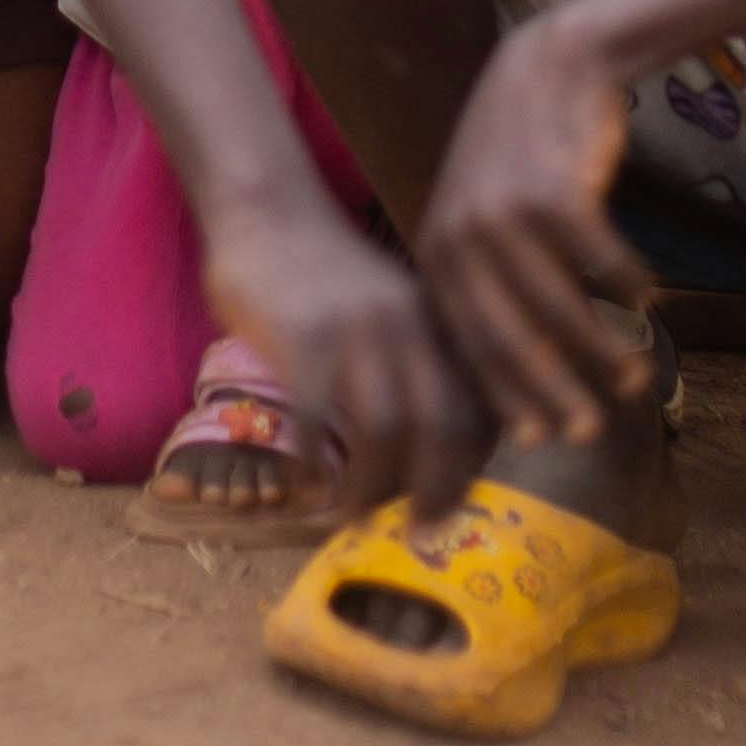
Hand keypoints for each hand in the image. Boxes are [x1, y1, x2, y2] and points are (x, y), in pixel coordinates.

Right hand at [204, 192, 493, 522]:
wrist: (267, 210)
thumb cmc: (328, 271)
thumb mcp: (392, 308)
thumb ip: (417, 360)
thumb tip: (434, 442)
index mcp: (438, 321)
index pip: (478, 404)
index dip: (474, 465)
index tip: (456, 507)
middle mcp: (409, 326)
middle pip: (444, 422)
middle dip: (439, 489)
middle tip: (421, 534)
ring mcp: (356, 332)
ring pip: (387, 428)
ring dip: (375, 487)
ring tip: (358, 518)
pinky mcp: (303, 340)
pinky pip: (316, 420)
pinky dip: (313, 465)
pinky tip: (305, 487)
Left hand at [411, 18, 654, 453]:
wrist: (547, 65)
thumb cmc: (521, 156)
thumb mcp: (479, 218)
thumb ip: (485, 284)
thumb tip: (514, 375)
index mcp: (436, 255)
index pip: (467, 346)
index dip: (506, 398)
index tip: (542, 439)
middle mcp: (460, 239)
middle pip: (507, 339)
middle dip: (550, 393)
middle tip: (589, 432)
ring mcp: (504, 215)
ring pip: (559, 308)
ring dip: (602, 350)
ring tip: (636, 376)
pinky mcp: (554, 190)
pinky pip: (598, 259)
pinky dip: (626, 285)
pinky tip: (648, 299)